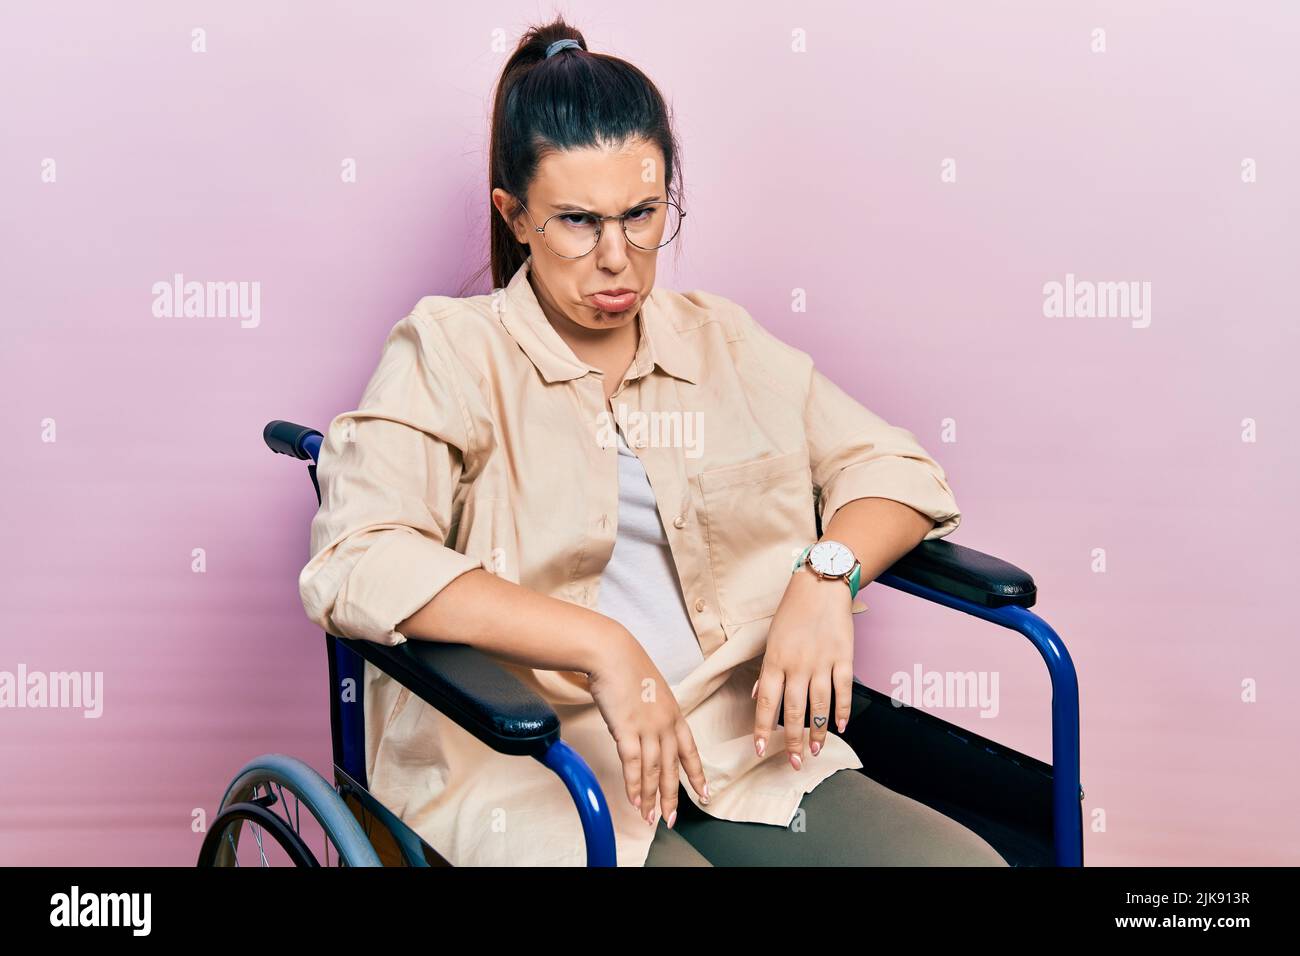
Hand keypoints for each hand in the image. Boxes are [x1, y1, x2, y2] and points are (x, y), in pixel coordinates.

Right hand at [586, 625, 709, 826]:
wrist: (611, 652)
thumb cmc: (626, 667)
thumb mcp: (650, 691)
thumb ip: (652, 713)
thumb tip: (645, 730)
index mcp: (675, 714)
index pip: (690, 751)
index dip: (697, 775)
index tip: (704, 793)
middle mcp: (665, 723)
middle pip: (672, 768)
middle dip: (672, 797)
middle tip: (672, 819)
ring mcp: (648, 727)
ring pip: (654, 771)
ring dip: (651, 798)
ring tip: (649, 818)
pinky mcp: (627, 729)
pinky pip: (633, 764)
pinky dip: (634, 785)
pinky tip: (634, 800)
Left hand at [753, 566, 855, 769]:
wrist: (821, 586)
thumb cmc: (792, 612)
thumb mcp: (772, 639)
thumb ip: (767, 671)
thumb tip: (758, 697)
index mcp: (775, 660)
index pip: (765, 702)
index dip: (762, 729)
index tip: (759, 750)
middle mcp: (797, 664)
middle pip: (793, 711)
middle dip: (791, 741)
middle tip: (793, 762)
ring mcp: (821, 662)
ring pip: (819, 706)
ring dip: (817, 732)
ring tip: (814, 751)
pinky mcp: (843, 657)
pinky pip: (843, 690)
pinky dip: (842, 711)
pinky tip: (841, 726)